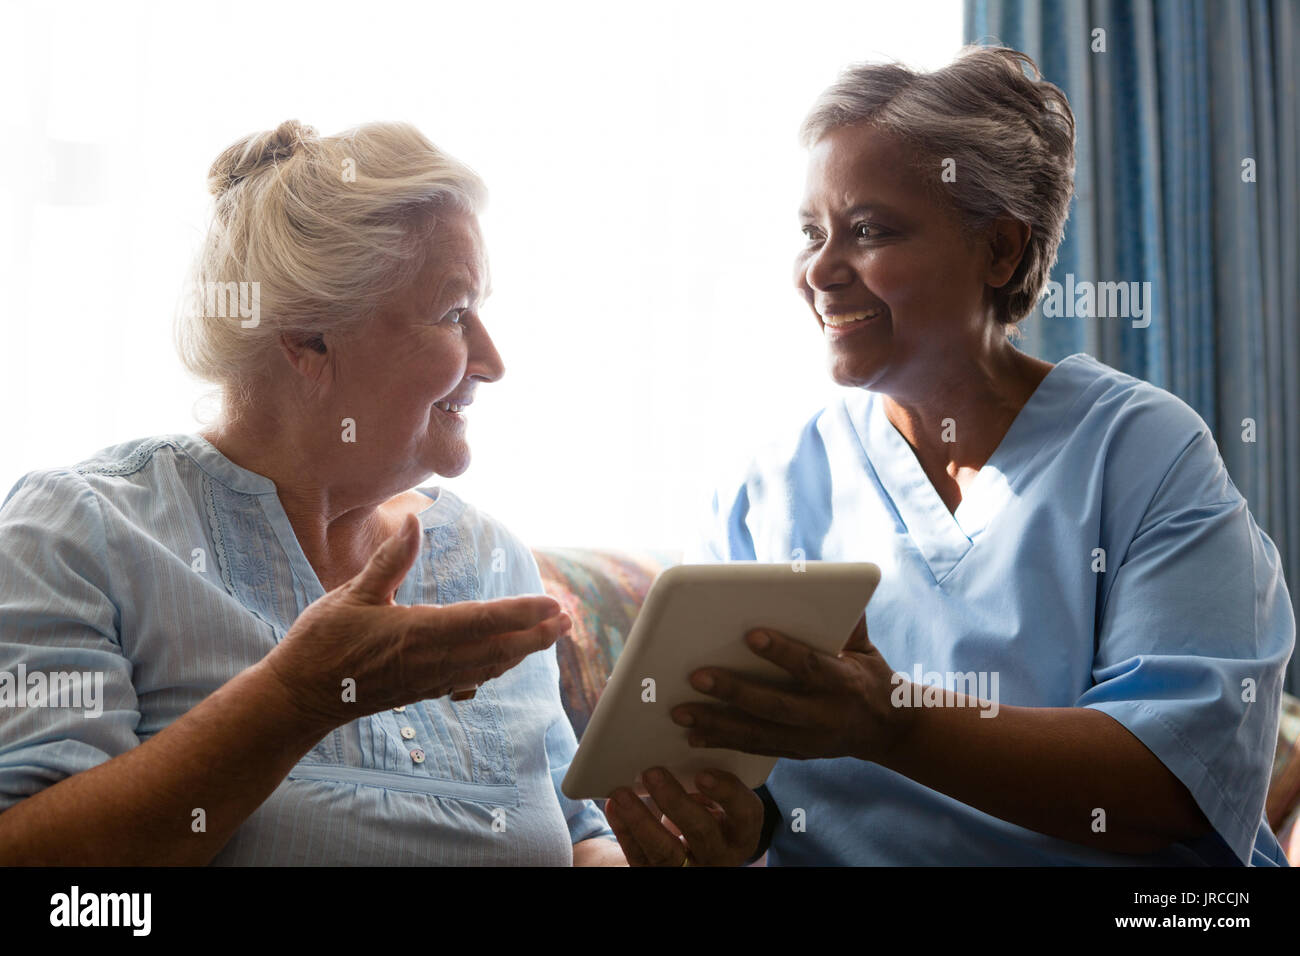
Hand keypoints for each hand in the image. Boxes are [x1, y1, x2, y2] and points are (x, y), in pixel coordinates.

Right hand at [258, 513, 570, 730]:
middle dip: (536, 634)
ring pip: (488, 666)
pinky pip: (471, 679)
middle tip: (568, 620)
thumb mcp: (352, 594)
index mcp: (417, 632)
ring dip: (523, 651)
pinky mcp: (422, 690)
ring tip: (551, 636)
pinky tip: (506, 660)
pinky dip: (497, 667)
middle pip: (497, 648)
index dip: (521, 613)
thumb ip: (390, 560)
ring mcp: (429, 680)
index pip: (483, 621)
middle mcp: (432, 660)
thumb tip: (414, 520)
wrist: (299, 698)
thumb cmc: (321, 643)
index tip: (551, 604)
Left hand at [604, 768, 761, 865]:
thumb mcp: (718, 803)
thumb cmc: (707, 816)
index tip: (702, 774)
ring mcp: (690, 870)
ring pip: (665, 851)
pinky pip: (639, 857)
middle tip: (652, 773)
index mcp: (742, 832)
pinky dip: (625, 831)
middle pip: (702, 831)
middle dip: (675, 801)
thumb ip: (709, 782)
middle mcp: (720, 855)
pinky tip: (614, 807)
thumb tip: (678, 749)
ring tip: (621, 793)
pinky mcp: (659, 875)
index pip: (746, 814)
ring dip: (641, 820)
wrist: (692, 856)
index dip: (727, 793)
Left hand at [670, 615, 911, 762]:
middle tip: (695, 676)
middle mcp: (825, 715)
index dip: (781, 651)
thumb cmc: (869, 676)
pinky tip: (692, 736)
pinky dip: (722, 743)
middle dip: (733, 691)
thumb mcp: (865, 647)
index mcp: (844, 683)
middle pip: (774, 704)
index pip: (809, 666)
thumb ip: (847, 622)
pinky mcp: (795, 753)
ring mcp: (808, 740)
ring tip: (679, 712)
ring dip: (715, 723)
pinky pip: (754, 749)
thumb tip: (831, 583)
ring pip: (757, 733)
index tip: (750, 634)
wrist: (888, 730)